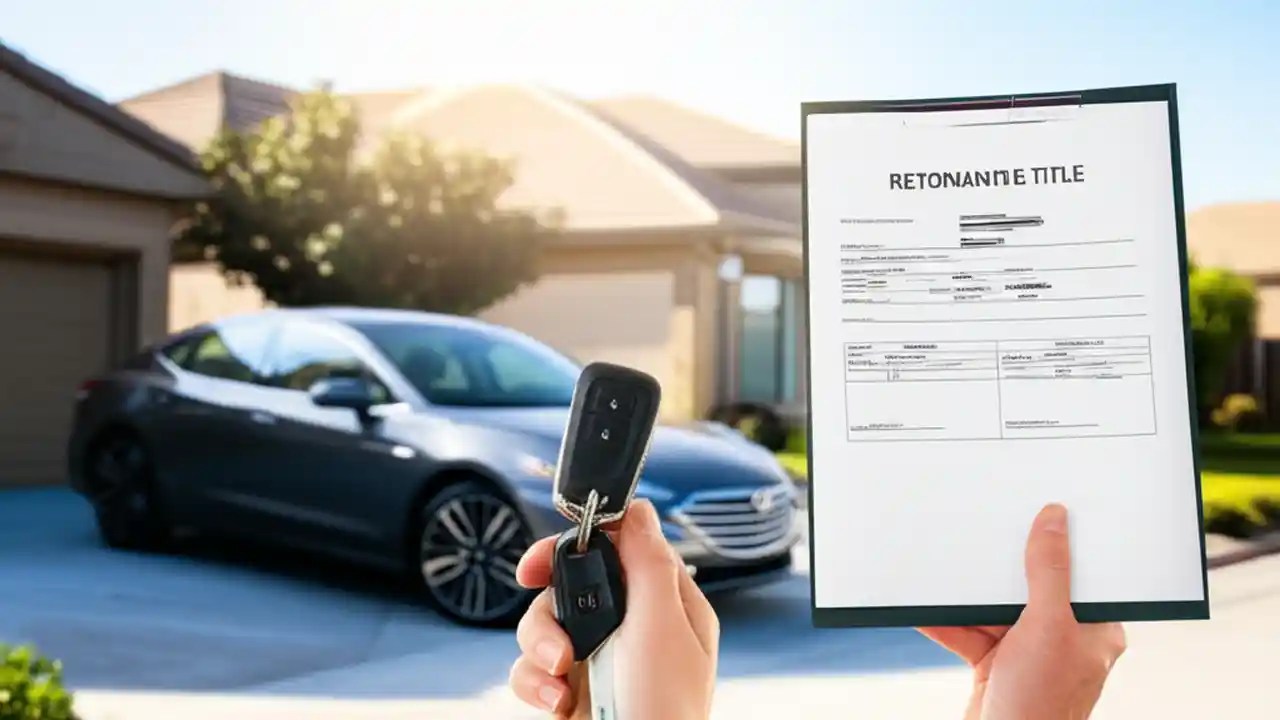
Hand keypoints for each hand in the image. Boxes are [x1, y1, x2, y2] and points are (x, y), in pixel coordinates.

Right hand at [508, 499, 718, 718]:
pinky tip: (554, 702)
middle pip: (572, 584)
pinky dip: (533, 682)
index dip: (581, 542)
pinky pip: (532, 670)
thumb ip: (647, 563)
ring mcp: (598, 663)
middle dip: (550, 598)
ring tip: (557, 671)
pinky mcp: (570, 694)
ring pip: (544, 626)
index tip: (547, 553)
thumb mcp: (663, 626)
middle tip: (529, 588)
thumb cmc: (665, 712)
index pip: (620, 550)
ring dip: (538, 644)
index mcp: (667, 607)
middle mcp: (632, 631)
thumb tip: (637, 510)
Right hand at [919, 504, 1126, 719]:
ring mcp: (1027, 654)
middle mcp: (1063, 640)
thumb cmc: (1041, 704)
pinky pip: (968, 634)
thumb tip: (1054, 520)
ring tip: (946, 572)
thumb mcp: (1047, 627)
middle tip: (982, 533)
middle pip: (1029, 587)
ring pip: (993, 610)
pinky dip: (947, 624)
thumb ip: (1048, 572)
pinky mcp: (994, 667)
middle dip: (1001, 568)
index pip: (1082, 574)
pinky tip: (927, 609)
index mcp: (1094, 630)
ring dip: (967, 597)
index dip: (1061, 543)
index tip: (1039, 509)